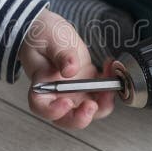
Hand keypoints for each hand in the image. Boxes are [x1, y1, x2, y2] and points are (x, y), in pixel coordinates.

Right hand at [19, 9, 114, 128]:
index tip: (66, 102)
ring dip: (102, 104)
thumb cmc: (43, 36)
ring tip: (110, 85)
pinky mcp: (86, 86)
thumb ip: (61, 54)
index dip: (54, 111)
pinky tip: (109, 68)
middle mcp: (57, 94)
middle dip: (82, 117)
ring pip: (87, 111)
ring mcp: (73, 92)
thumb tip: (70, 69)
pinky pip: (100, 96)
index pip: (42, 106)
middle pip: (67, 118)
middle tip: (93, 105)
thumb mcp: (50, 39)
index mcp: (42, 84)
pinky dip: (109, 87)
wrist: (50, 32)